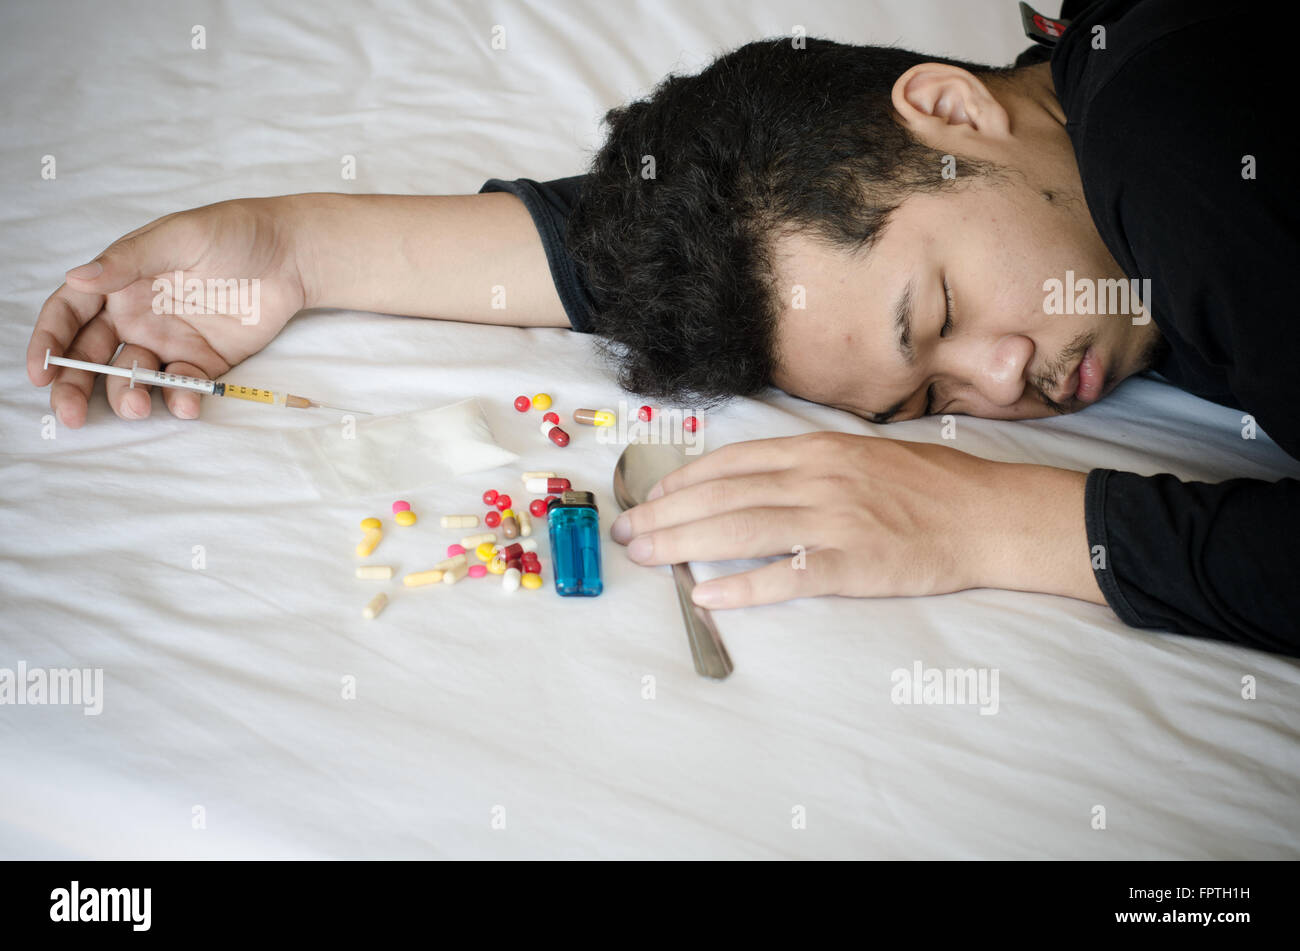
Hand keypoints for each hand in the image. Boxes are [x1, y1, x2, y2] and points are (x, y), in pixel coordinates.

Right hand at [26, 197, 307, 425]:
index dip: (50, 342)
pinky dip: (178, 397)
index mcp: (119, 283)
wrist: (291, 255)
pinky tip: (184, 401)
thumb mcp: (179, 236)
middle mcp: (136, 316)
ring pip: (133, 377)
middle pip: (92, 356)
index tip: (40, 372)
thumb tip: (78, 276)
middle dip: (76, 386)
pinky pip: (182, 385)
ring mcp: (169, 341)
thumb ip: (130, 259)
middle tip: (70, 413)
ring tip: (137, 408)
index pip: (70, 314)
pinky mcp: (204, 362)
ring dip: (128, 396)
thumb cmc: (234, 232)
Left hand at [609, 431, 1100, 608]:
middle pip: (726, 496)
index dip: (684, 481)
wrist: (991, 516)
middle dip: (667, 515)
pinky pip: (788, 577)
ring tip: (647, 557)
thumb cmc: (932, 486)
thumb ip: (811, 466)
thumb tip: (755, 482)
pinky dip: (744, 587)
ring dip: (686, 545)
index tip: (649, 497)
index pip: (733, 462)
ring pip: (744, 531)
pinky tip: (707, 596)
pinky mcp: (855, 564)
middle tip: (628, 534)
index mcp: (819, 451)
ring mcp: (836, 521)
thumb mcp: (864, 456)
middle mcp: (820, 480)